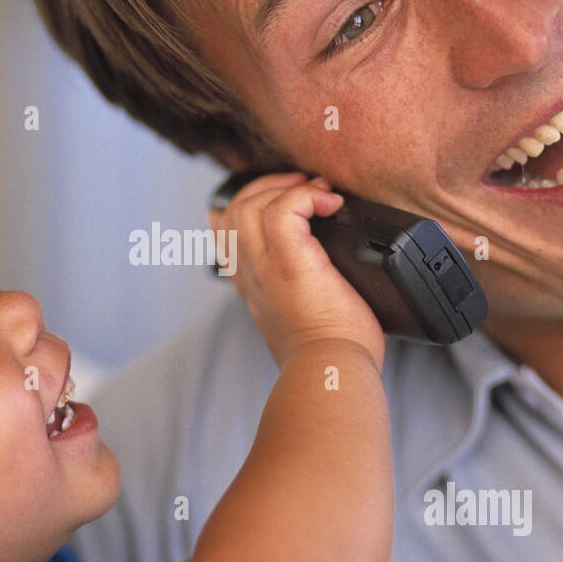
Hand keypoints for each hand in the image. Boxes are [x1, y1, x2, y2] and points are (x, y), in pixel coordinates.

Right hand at [209, 172, 385, 370]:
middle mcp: (252, 277)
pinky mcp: (290, 265)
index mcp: (254, 289)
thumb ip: (306, 295)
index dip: (245, 206)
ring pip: (249, 206)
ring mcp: (266, 270)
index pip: (224, 235)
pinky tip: (330, 204)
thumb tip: (338, 273)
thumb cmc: (333, 356)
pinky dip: (307, 197)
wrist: (332, 375)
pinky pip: (283, 211)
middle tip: (305, 188)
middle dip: (266, 186)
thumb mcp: (307, 322)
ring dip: (285, 188)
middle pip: (233, 212)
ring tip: (317, 192)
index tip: (280, 200)